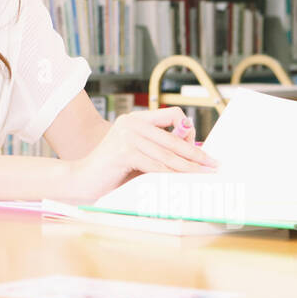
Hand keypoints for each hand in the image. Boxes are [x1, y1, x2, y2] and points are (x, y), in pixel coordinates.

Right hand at [64, 108, 217, 201]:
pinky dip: (172, 176)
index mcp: (136, 119)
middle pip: (173, 138)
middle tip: (213, 164)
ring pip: (167, 154)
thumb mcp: (140, 156)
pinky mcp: (124, 151)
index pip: (171, 115)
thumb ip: (161, 151)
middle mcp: (132, 123)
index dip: (187, 129)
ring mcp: (127, 136)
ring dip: (189, 167)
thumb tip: (195, 150)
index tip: (200, 148)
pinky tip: (184, 182)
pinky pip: (156, 166)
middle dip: (196, 154)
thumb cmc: (113, 172)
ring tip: (204, 175)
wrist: (83, 180)